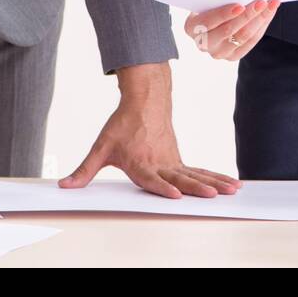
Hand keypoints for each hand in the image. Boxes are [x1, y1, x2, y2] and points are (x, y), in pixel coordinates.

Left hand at [59, 62, 241, 198]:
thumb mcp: (101, 147)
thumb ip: (85, 170)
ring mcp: (173, 161)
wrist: (145, 100)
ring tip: (232, 191)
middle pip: (182, 178)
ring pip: (196, 175)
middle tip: (213, 196)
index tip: (176, 194)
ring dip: (215, 183)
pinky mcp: (179, 160)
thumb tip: (64, 186)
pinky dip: (216, 177)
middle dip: (198, 188)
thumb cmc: (123, 125)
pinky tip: (231, 184)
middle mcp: (161, 164)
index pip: (153, 178)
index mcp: (142, 163)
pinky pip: (200, 171)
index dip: (164, 187)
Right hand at [183, 0, 280, 59]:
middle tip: (261, 2)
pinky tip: (269, 13)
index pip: (208, 22)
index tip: (239, 6)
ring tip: (270, 5)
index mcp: (191, 28)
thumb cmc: (208, 4)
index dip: (224, 14)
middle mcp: (203, 44)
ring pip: (243, 37)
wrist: (211, 21)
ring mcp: (218, 53)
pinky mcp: (233, 57)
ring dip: (259, 19)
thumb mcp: (205, 0)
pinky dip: (262, 26)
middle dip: (247, 15)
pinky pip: (251, 42)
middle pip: (228, 30)